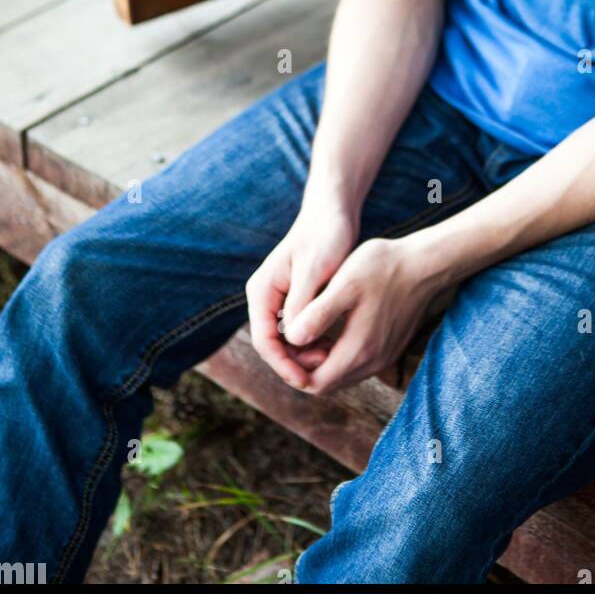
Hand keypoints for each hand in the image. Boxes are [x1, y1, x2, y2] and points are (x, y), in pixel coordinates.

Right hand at [245, 204, 357, 389]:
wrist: (333, 212)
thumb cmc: (324, 236)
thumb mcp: (314, 270)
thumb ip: (302, 304)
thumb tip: (292, 340)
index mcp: (262, 291)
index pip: (263, 340)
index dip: (283, 365)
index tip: (305, 381)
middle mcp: (266, 298)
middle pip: (273, 345)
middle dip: (295, 363)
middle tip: (325, 373)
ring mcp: (280, 300)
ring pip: (286, 340)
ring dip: (304, 354)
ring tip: (333, 360)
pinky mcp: (296, 299)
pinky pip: (298, 329)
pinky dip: (312, 341)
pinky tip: (333, 347)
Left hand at [282, 236, 438, 396]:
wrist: (425, 264)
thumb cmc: (383, 268)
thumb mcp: (345, 285)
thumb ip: (317, 315)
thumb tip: (292, 339)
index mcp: (358, 351)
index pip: (314, 383)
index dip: (292, 369)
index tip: (281, 343)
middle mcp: (372, 363)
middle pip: (326, 383)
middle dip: (303, 366)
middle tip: (290, 336)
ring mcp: (383, 357)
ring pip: (341, 375)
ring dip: (320, 361)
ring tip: (307, 331)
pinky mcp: (389, 348)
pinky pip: (356, 364)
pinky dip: (338, 354)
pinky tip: (331, 329)